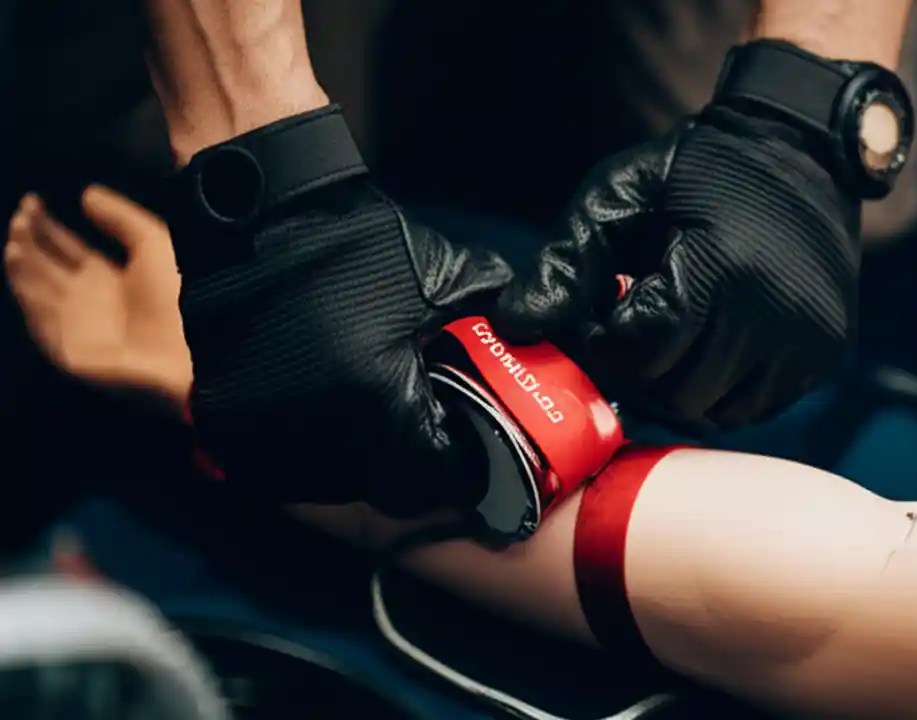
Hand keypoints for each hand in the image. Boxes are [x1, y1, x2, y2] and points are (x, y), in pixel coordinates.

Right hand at [4, 187, 190, 406]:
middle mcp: (87, 302)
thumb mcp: (155, 246)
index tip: (31, 201)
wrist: (198, 346)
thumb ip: (122, 219)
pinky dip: (29, 295)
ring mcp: (76, 328)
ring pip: (36, 292)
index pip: (65, 250)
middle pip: (44, 269)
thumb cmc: (184, 297)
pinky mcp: (71, 352)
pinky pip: (43, 322)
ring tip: (16, 238)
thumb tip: (88, 194)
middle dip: (28, 243)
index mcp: (108, 280)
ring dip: (22, 265)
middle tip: (20, 217)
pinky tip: (20, 265)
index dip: (46, 227)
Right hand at [175, 121, 512, 513]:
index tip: (470, 445)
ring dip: (364, 464)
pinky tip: (331, 413)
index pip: (437, 477)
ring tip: (378, 418)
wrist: (259, 208)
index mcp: (376, 404)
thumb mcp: (450, 281)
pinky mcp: (222, 426)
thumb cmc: (359, 244)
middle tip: (430, 433)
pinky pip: (281, 467)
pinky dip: (313, 452)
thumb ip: (501, 326)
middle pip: (386, 488)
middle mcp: (313, 435)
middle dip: (415, 467)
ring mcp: (260, 436)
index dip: (462, 463)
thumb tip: (552, 352)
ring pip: (333, 485)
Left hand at [492, 103, 861, 428]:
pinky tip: (708, 344)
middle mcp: (771, 315)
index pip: (637, 354)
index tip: (601, 312)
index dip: (604, 343)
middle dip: (639, 367)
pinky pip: (753, 408)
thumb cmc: (694, 172)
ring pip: (713, 411)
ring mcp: (805, 343)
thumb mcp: (618, 197)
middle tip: (632, 325)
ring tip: (670, 333)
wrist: (799, 152)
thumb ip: (564, 263)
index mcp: (717, 270)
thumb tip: (517, 326)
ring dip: (678, 385)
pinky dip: (721, 390)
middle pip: (675, 391)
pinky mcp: (823, 357)